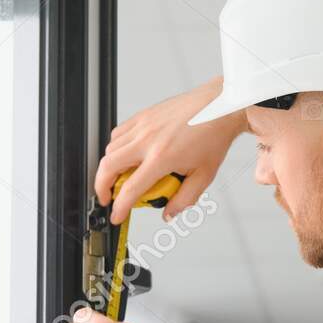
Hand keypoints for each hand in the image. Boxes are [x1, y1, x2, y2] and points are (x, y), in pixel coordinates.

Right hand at [94, 77, 245, 224]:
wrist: (220, 106)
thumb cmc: (214, 135)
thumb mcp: (204, 175)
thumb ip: (184, 199)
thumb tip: (169, 213)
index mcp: (162, 157)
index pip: (131, 189)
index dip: (119, 207)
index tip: (116, 215)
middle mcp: (148, 140)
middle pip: (108, 166)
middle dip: (101, 187)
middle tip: (106, 197)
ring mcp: (143, 125)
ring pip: (110, 149)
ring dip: (109, 167)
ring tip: (118, 177)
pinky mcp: (143, 115)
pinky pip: (118, 133)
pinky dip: (115, 147)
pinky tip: (126, 155)